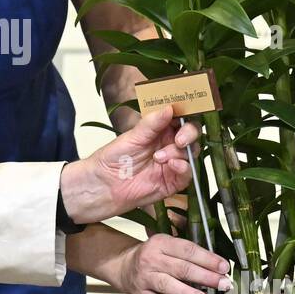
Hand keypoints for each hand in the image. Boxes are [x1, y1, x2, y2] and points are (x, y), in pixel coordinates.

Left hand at [59, 105, 199, 224]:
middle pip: (191, 134)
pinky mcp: (173, 181)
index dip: (186, 114)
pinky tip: (171, 165)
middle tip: (179, 139)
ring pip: (191, 153)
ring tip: (159, 157)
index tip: (183, 114)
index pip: (180, 117)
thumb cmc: (113, 158)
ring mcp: (172, 162)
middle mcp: (168, 144)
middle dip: (188, 134)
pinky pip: (187, 173)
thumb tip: (169, 108)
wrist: (104, 185)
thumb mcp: (132, 137)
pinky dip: (184, 168)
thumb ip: (152, 124)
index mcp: (159, 129)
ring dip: (180, 153)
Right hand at [102, 233, 231, 293]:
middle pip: (181, 268)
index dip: (208, 259)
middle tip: (222, 283)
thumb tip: (218, 263)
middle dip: (205, 276)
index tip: (223, 267)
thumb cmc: (152, 257)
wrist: (123, 266)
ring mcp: (145, 277)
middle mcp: (152, 259)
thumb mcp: (166, 245)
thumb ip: (188, 251)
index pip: (188, 250)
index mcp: (161, 243)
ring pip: (167, 284)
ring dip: (186, 291)